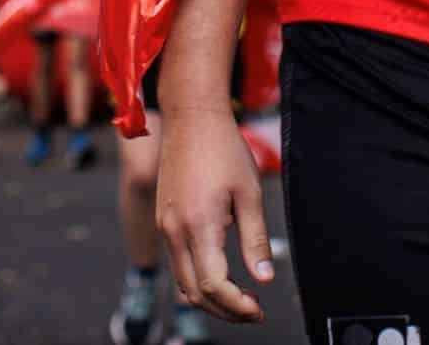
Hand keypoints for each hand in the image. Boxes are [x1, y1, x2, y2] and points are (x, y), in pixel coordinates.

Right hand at [156, 102, 274, 322]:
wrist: (191, 117)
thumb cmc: (224, 149)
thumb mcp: (249, 194)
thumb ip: (255, 240)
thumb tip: (264, 278)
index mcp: (197, 225)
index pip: (213, 285)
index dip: (236, 306)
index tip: (258, 309)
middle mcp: (174, 230)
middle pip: (194, 293)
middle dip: (225, 310)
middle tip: (253, 311)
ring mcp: (165, 226)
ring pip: (182, 281)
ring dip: (210, 298)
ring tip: (241, 297)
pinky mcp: (164, 220)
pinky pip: (177, 263)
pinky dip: (198, 279)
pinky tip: (221, 273)